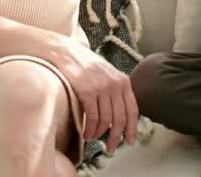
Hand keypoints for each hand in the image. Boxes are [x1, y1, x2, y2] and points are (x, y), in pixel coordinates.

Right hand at [45, 35, 137, 151]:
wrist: (67, 53)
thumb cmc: (86, 65)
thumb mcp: (108, 74)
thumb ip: (116, 90)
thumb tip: (120, 114)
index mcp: (123, 81)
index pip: (133, 109)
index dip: (133, 127)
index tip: (131, 140)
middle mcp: (115, 84)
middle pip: (120, 118)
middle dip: (116, 136)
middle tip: (111, 148)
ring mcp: (102, 88)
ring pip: (106, 120)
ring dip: (99, 134)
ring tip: (93, 138)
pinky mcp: (87, 91)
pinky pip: (93, 117)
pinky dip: (90, 129)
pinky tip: (86, 134)